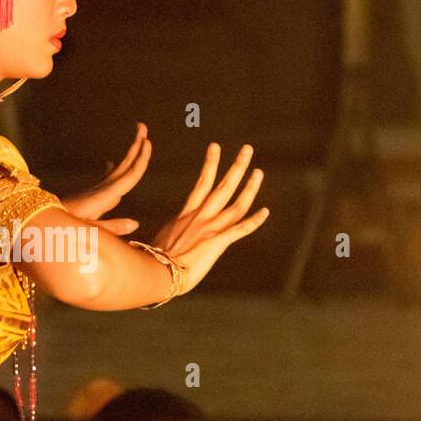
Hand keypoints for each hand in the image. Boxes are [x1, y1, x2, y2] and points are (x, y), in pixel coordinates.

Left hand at [62, 122, 150, 236]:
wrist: (39, 221)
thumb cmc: (63, 228)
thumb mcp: (87, 230)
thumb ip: (112, 228)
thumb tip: (136, 224)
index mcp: (103, 197)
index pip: (128, 176)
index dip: (140, 160)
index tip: (147, 142)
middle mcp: (101, 190)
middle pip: (124, 166)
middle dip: (135, 148)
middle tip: (142, 127)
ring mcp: (94, 191)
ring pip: (117, 171)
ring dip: (128, 157)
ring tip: (137, 143)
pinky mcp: (87, 196)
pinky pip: (105, 179)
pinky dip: (111, 170)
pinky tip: (110, 164)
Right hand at [152, 142, 268, 293]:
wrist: (156, 272)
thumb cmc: (154, 261)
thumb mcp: (164, 238)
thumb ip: (173, 231)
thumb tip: (171, 233)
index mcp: (186, 215)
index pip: (202, 184)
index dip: (211, 165)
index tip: (216, 147)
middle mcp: (200, 217)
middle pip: (223, 186)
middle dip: (237, 166)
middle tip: (247, 149)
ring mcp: (210, 229)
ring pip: (236, 204)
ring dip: (250, 187)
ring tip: (258, 172)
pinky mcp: (217, 243)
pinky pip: (240, 229)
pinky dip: (254, 220)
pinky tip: (266, 211)